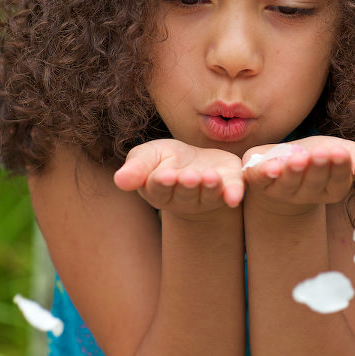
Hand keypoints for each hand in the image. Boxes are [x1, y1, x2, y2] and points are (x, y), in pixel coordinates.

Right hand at [113, 139, 243, 217]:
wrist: (196, 162)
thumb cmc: (166, 160)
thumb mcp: (148, 156)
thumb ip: (136, 167)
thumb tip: (120, 181)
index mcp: (158, 191)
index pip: (158, 188)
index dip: (162, 183)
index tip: (165, 176)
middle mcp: (183, 199)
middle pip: (185, 193)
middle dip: (188, 185)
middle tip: (190, 176)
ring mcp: (207, 197)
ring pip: (208, 195)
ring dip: (210, 188)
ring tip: (211, 177)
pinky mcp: (229, 188)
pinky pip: (231, 193)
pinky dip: (233, 194)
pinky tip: (235, 197)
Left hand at [242, 136, 354, 215]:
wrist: (284, 162)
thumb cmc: (319, 156)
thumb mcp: (343, 153)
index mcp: (332, 188)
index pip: (338, 180)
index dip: (339, 168)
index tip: (341, 153)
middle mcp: (308, 194)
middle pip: (314, 183)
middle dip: (318, 168)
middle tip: (321, 153)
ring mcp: (283, 190)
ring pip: (289, 184)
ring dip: (293, 172)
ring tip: (298, 158)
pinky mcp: (259, 182)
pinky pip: (261, 181)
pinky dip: (264, 174)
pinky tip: (268, 167)